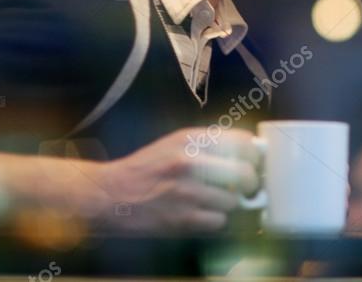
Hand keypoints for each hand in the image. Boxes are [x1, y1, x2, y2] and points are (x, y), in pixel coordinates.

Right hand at [90, 127, 261, 232]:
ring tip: (214, 202)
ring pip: (234, 201)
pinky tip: (202, 215)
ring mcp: (186, 191)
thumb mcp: (176, 143)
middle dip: (249, 183)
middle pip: (245, 173)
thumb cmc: (147, 168)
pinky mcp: (181, 219)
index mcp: (191, 139)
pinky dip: (215, 221)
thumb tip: (249, 150)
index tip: (252, 163)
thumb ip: (210, 143)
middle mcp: (190, 162)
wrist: (108, 195)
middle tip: (244, 188)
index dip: (253, 155)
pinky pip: (219, 222)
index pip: (243, 141)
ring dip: (229, 205)